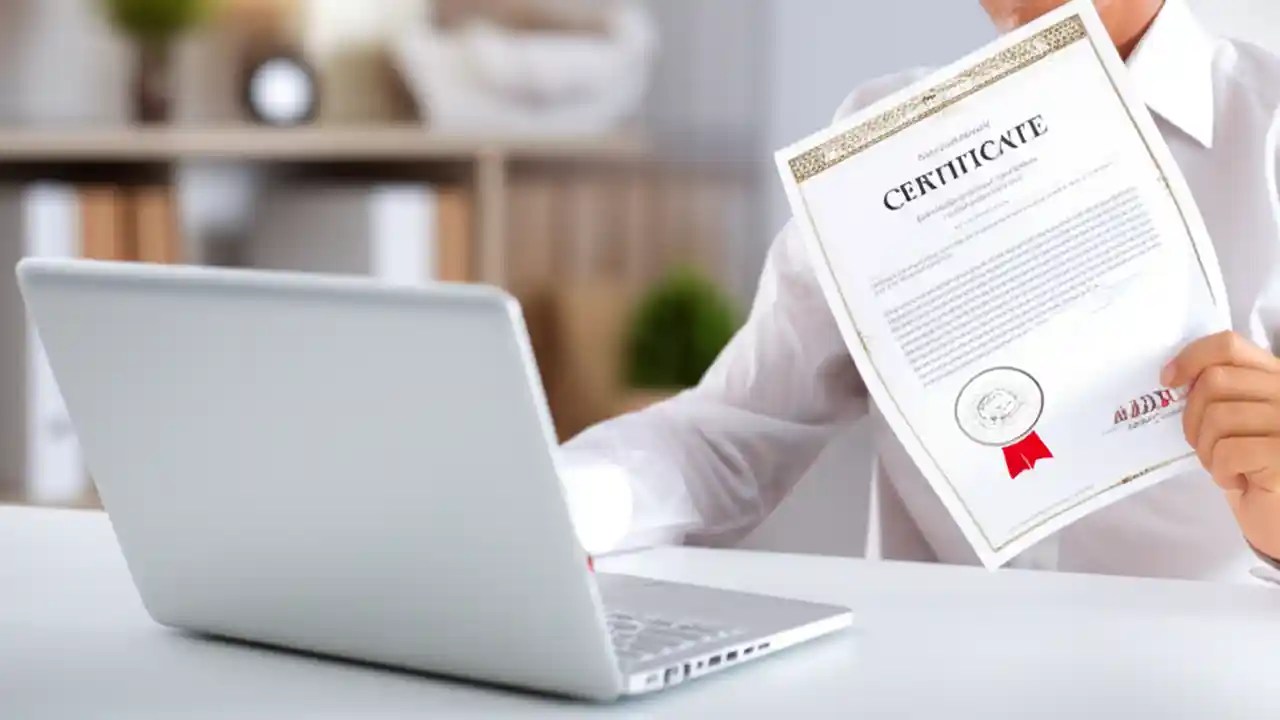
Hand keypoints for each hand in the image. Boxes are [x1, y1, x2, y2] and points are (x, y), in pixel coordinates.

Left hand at [1163, 331, 1279, 558]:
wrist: (1278, 518)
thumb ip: (1218, 394)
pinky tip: (1237, 480)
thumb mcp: (1234, 423)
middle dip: (1193, 418)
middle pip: (1214, 382)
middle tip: (1203, 446)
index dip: (1191, 357)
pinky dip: (1220, 471)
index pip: (1229, 346)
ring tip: (1223, 466)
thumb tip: (1172, 378)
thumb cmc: (1252, 469)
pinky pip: (1227, 451)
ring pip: (1217, 417)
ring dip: (1206, 450)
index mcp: (1274, 377)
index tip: (1168, 381)